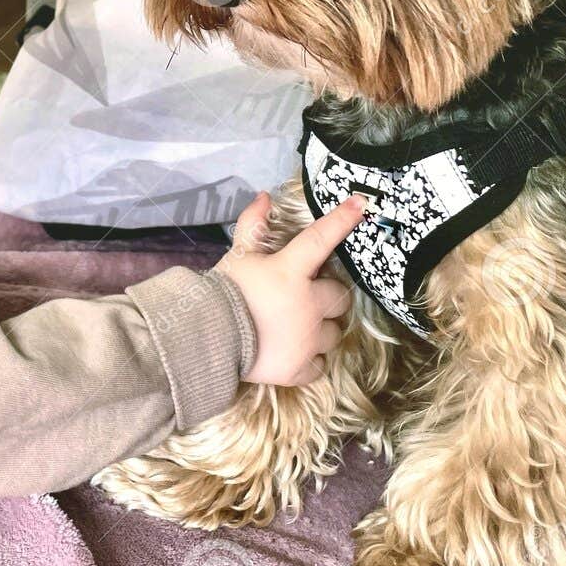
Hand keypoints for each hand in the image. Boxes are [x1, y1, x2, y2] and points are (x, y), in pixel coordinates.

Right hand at [218, 191, 366, 385]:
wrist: (205, 340)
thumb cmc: (222, 292)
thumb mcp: (236, 256)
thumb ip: (252, 226)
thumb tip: (265, 197)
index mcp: (292, 272)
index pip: (321, 239)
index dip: (342, 219)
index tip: (360, 204)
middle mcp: (308, 305)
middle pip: (340, 297)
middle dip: (328, 296)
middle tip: (306, 297)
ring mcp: (308, 340)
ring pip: (334, 333)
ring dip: (322, 328)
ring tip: (296, 328)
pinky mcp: (301, 368)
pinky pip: (321, 364)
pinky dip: (311, 359)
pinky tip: (294, 352)